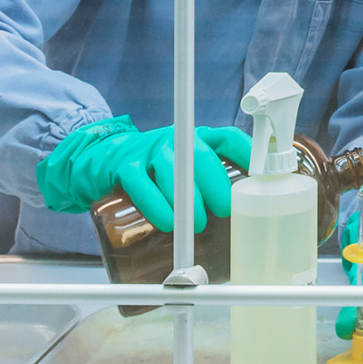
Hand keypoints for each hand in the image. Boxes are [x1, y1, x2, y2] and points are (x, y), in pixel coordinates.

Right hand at [34, 116, 252, 232]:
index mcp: (195, 138)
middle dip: (217, 187)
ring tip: (196, 224)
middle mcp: (175, 139)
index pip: (226, 139)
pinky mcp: (125, 165)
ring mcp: (148, 150)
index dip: (247, 154)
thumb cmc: (154, 170)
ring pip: (174, 172)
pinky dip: (157, 207)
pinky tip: (167, 224)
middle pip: (202, 157)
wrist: (103, 159)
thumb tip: (243, 212)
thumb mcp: (184, 167)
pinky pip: (142, 185)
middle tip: (223, 211)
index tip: (259, 176)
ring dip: (188, 203)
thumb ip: (209, 181)